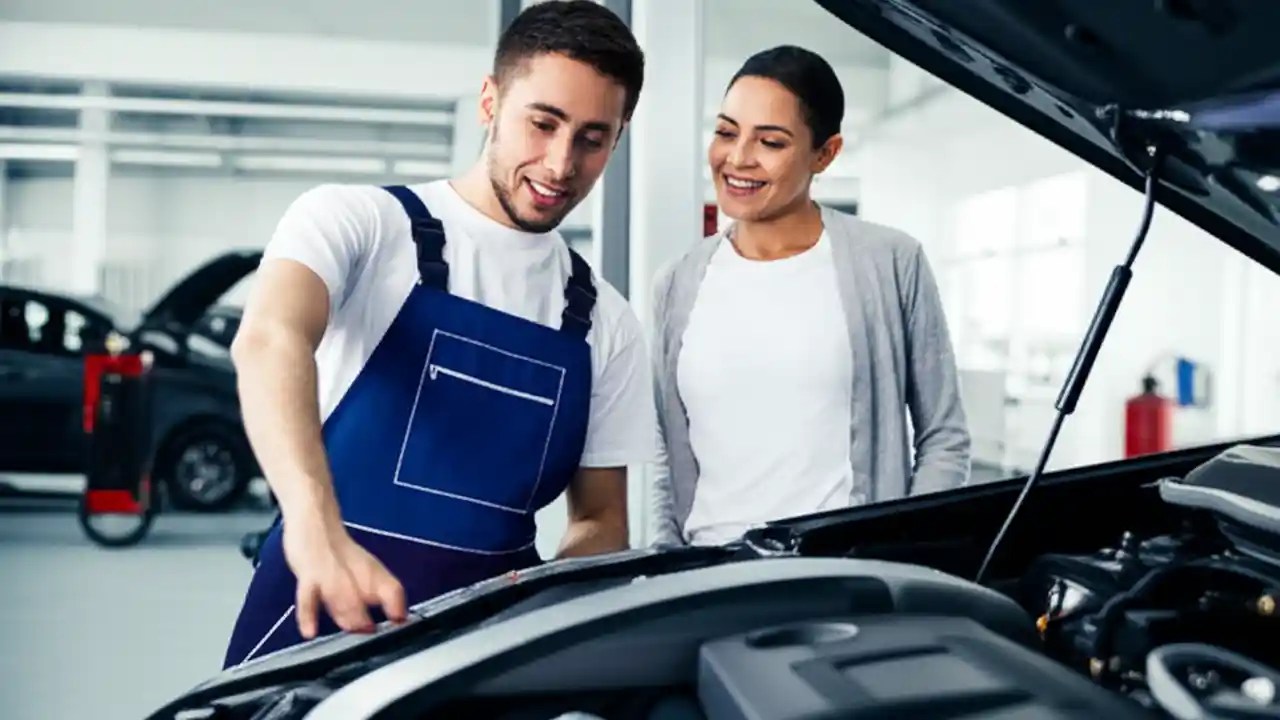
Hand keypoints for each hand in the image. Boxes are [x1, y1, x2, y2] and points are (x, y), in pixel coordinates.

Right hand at [282, 517, 406, 638]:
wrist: (315, 518)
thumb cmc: (338, 550)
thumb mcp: (363, 569)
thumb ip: (374, 594)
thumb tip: (393, 617)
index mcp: (372, 571)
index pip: (393, 589)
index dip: (397, 607)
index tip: (399, 621)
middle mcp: (354, 572)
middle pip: (366, 599)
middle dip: (366, 620)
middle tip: (369, 633)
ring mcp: (329, 573)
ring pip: (341, 599)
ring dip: (348, 618)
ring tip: (352, 629)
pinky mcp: (307, 574)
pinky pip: (307, 598)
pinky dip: (308, 616)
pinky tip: (310, 632)